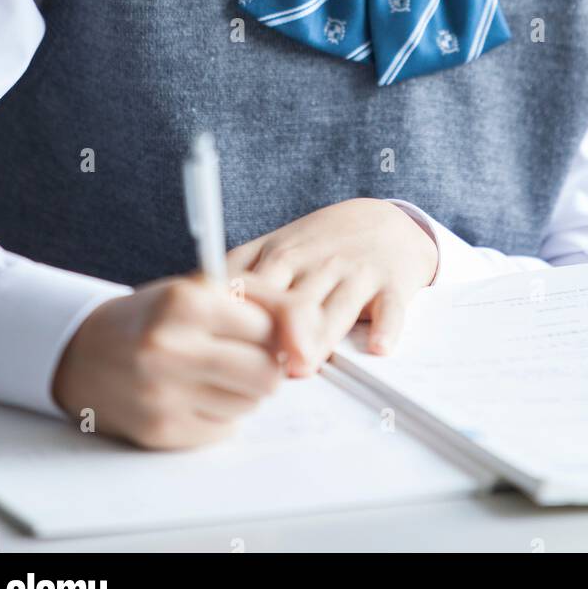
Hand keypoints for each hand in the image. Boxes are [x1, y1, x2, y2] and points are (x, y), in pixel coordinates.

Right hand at [51, 271, 321, 449]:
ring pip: (250, 405)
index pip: (270, 328)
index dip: (273, 331)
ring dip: (243, 392)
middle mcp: (171, 348)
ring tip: (213, 373)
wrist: (82, 352)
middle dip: (266, 366)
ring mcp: (163, 395)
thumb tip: (309, 346)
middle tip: (244, 355)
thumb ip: (264, 302)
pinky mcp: (160, 432)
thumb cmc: (154, 317)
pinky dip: (219, 415)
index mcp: (186, 302)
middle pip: (267, 374)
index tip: (260, 331)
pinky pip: (224, 430)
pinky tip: (193, 394)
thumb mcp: (202, 289)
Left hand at [226, 198, 438, 371]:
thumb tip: (195, 303)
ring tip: (304, 363)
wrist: (385, 220)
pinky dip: (386, 327)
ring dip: (320, 336)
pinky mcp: (392, 284)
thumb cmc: (320, 245)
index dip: (236, 318)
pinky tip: (378, 346)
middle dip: (275, 332)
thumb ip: (240, 275)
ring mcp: (356, 272)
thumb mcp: (275, 249)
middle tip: (261, 369)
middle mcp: (318, 262)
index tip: (221, 344)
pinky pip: (390, 308)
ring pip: (337, 307)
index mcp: (282, 254)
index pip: (253, 284)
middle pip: (292, 301)